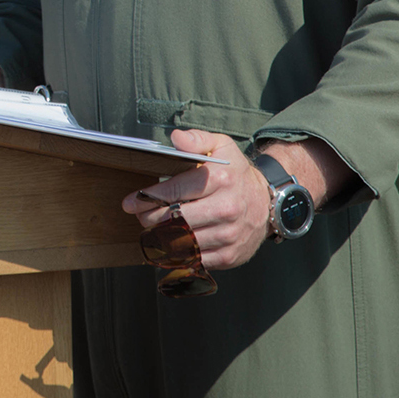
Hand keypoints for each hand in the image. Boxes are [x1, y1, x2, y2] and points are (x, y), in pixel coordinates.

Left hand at [122, 130, 273, 269]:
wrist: (268, 203)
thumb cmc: (237, 174)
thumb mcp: (221, 147)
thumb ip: (196, 140)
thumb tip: (176, 138)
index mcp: (221, 179)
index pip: (175, 192)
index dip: (148, 198)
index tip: (131, 202)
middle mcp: (227, 208)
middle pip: (175, 219)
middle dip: (150, 219)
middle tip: (140, 216)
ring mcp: (229, 234)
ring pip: (182, 242)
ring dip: (161, 238)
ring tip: (151, 229)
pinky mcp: (229, 255)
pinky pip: (194, 259)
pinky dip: (178, 254)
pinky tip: (170, 244)